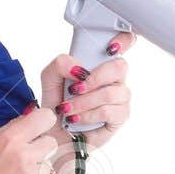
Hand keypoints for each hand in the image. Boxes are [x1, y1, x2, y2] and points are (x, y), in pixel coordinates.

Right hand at [0, 104, 60, 173]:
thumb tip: (29, 116)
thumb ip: (9, 129)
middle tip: (26, 157)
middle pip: (51, 141)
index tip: (39, 128)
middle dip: (41, 148)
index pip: (45, 117)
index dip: (43, 122)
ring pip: (49, 163)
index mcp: (10, 140)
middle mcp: (25, 155)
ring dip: (38, 168)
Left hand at [40, 33, 134, 157]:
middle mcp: (114, 78)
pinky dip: (87, 115)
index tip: (110, 47)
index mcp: (101, 63)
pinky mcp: (119, 117)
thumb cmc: (58, 104)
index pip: (125, 42)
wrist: (55, 133)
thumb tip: (79, 69)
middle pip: (120, 67)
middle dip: (95, 77)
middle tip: (75, 88)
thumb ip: (59, 65)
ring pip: (111, 92)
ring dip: (84, 101)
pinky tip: (75, 118)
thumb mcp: (49, 79)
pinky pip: (108, 111)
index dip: (124, 40)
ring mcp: (120, 98)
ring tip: (67, 108)